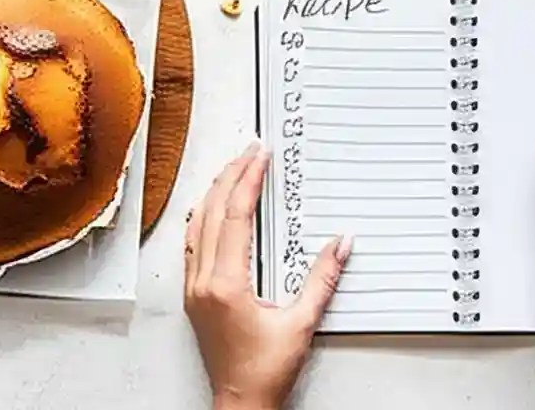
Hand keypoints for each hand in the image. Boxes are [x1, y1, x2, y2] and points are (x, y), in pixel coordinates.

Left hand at [184, 144, 352, 409]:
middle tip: (249, 151)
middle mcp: (203, 283)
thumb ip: (323, 279)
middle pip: (211, 213)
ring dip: (214, 193)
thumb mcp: (302, 322)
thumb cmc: (265, 372)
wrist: (241, 402)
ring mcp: (194, 289)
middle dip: (230, 176)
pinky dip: (203, 217)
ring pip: (196, 226)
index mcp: (226, 285)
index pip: (235, 217)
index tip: (260, 157)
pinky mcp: (194, 296)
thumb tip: (341, 244)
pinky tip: (211, 210)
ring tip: (231, 169)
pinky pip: (193, 245)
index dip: (248, 181)